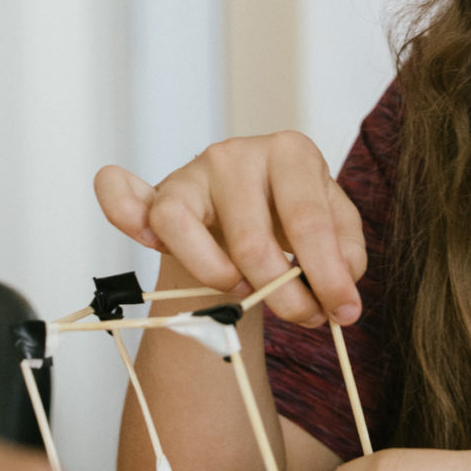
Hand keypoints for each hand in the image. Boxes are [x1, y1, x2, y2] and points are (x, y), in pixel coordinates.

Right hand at [94, 131, 364, 325]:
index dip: (328, 276)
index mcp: (292, 152)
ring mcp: (195, 171)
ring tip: (245, 291)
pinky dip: (123, 213)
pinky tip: (145, 241)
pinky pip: (126, 201)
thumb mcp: (336, 224)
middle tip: (302, 317)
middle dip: (281, 294)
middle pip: (252, 239)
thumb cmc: (293, 213)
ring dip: (217, 276)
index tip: (343, 313)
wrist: (254, 202)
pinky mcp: (161, 193)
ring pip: (186, 228)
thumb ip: (347, 253)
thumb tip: (341, 288)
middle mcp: (239, 153)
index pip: (310, 221)